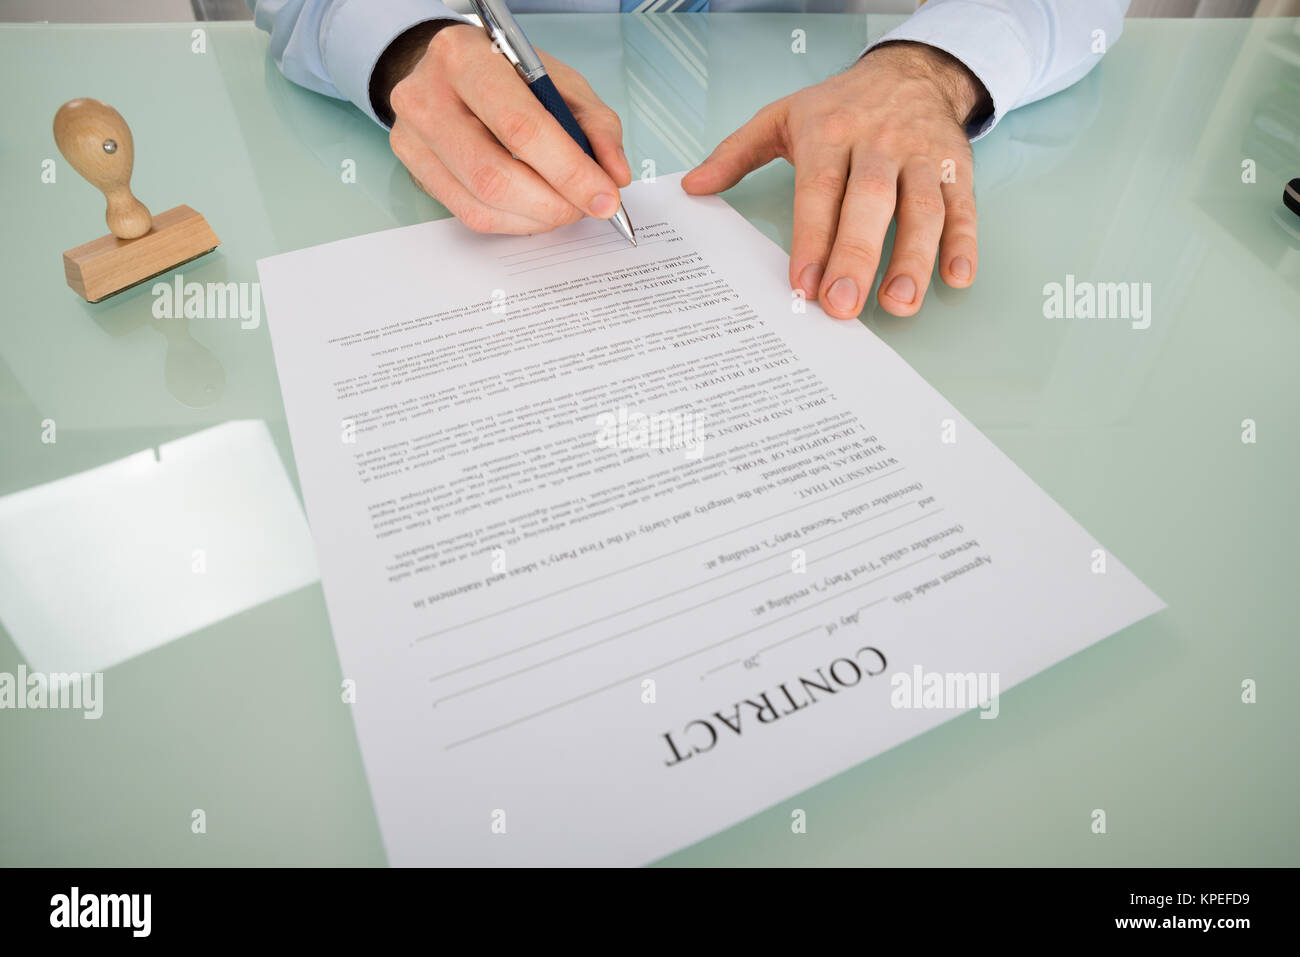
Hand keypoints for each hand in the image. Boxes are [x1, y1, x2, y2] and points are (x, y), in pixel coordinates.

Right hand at [380, 23, 630, 233]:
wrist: (447, 72)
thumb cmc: (505, 74)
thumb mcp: (557, 81)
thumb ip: (594, 124)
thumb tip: (615, 176)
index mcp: (466, 57)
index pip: (521, 127)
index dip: (569, 170)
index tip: (605, 196)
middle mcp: (427, 96)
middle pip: (495, 175)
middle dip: (554, 202)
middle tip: (586, 207)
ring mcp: (413, 137)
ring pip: (482, 203)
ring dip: (536, 217)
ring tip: (565, 207)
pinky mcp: (414, 169)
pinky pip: (470, 215)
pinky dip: (515, 222)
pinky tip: (536, 210)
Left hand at [681, 42, 989, 318]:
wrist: (911, 70)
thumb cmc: (841, 105)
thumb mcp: (782, 116)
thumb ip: (736, 154)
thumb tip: (693, 186)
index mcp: (829, 132)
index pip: (819, 189)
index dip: (812, 238)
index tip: (802, 285)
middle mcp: (878, 142)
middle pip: (869, 201)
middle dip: (856, 255)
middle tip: (843, 306)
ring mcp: (921, 155)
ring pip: (921, 207)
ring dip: (913, 257)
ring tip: (899, 303)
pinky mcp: (955, 167)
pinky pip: (963, 205)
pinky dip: (964, 241)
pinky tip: (956, 277)